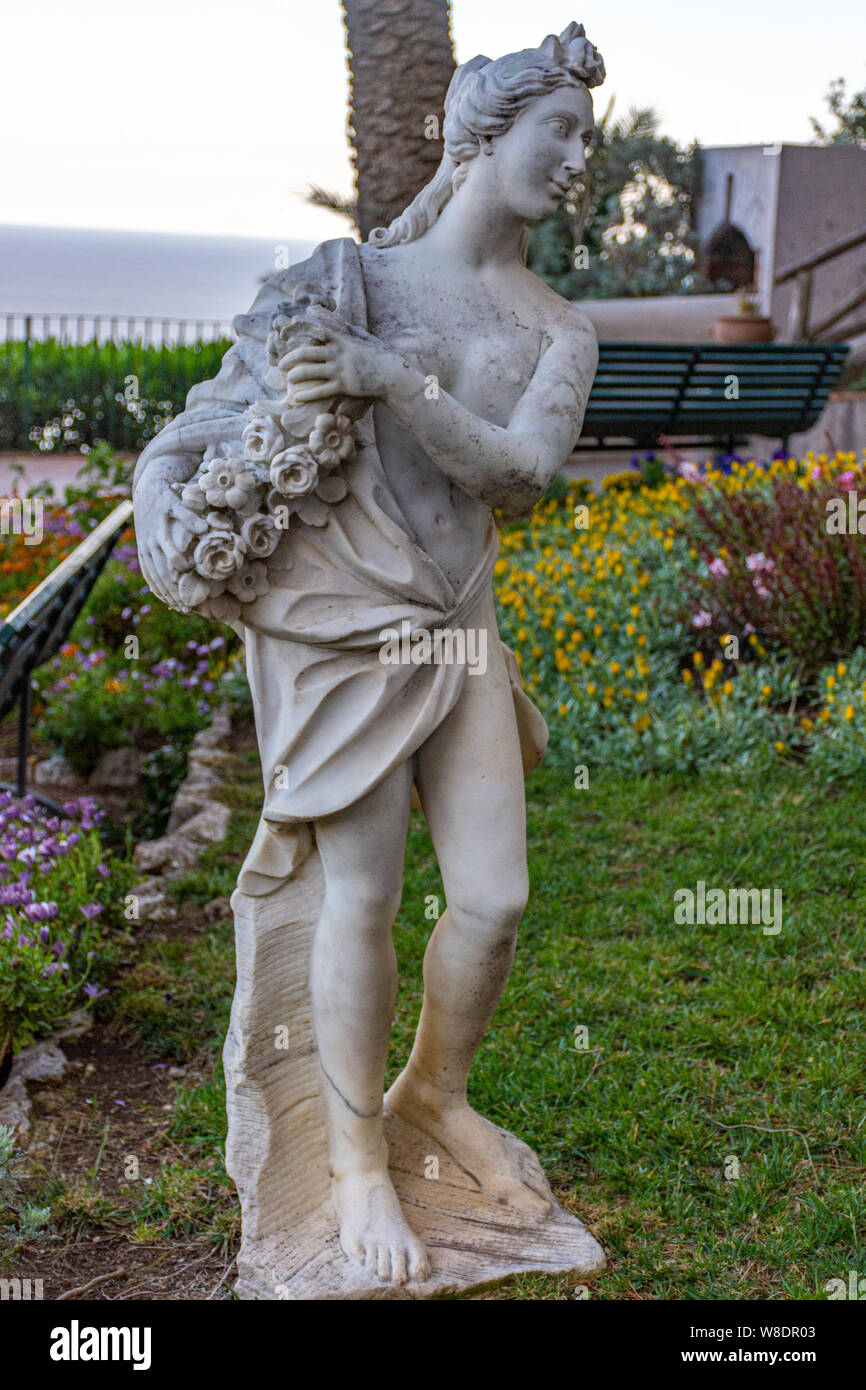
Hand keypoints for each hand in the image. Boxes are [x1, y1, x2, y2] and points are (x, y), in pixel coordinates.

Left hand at [133, 460, 207, 609]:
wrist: (149, 488)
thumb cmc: (154, 521)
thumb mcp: (149, 542)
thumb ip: (157, 562)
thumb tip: (166, 592)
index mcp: (147, 549)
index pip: (155, 576)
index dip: (167, 592)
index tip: (182, 607)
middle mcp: (151, 538)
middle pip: (161, 565)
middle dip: (173, 584)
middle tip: (189, 598)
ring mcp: (159, 521)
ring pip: (166, 542)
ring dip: (176, 556)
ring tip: (188, 567)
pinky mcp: (169, 503)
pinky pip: (181, 514)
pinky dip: (192, 521)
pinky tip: (203, 530)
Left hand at [278, 304, 399, 402]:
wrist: (390, 373)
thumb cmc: (376, 356)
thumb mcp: (361, 339)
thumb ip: (346, 333)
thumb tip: (336, 327)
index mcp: (340, 340)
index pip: (315, 331)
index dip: (299, 331)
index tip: (286, 335)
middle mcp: (337, 353)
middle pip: (305, 353)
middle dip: (289, 358)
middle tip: (281, 364)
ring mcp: (339, 369)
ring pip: (309, 371)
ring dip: (295, 375)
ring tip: (288, 378)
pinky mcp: (343, 385)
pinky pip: (320, 390)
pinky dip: (306, 395)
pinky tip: (297, 398)